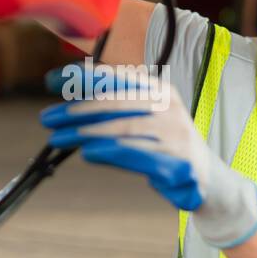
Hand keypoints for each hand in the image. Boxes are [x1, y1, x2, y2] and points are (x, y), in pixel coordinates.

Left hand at [40, 69, 256, 247]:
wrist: (208, 180)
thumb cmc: (167, 145)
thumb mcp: (144, 118)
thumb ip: (114, 108)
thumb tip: (70, 101)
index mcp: (159, 89)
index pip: (115, 77)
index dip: (81, 77)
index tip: (50, 80)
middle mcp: (168, 106)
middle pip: (116, 102)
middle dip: (77, 108)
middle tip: (48, 117)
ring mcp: (174, 133)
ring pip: (124, 127)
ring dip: (87, 132)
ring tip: (59, 137)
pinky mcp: (176, 161)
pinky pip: (138, 154)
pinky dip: (111, 152)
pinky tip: (88, 153)